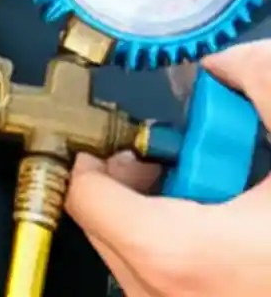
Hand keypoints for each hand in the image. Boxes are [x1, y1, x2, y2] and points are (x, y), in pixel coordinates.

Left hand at [66, 42, 270, 295]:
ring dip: (164, 216)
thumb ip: (262, 82)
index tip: (131, 138)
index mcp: (178, 252)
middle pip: (104, 225)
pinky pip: (165, 280)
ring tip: (224, 199)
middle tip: (188, 161)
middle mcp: (167, 296)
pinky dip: (185, 248)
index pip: (86, 195)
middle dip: (138, 183)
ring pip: (134, 255)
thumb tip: (227, 67)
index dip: (102, 153)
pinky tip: (240, 231)